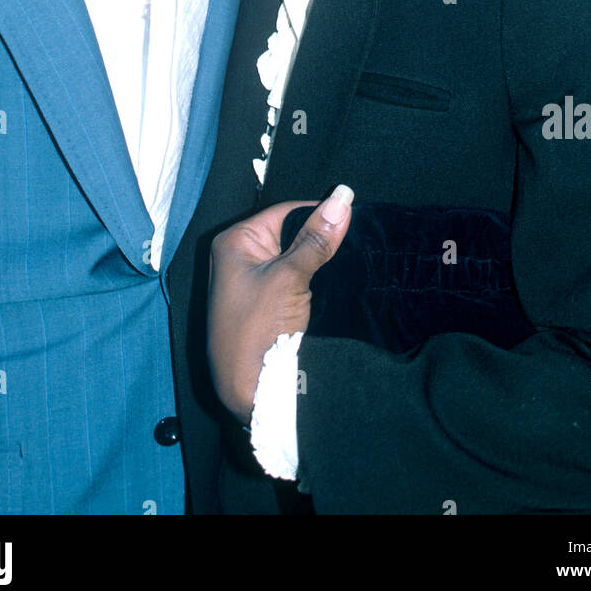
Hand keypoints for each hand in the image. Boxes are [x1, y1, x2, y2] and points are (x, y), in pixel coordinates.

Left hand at [207, 185, 352, 423]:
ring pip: (296, 257)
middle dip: (319, 237)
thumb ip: (316, 239)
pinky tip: (335, 281)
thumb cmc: (257, 331)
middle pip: (290, 233)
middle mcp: (241, 256)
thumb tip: (343, 198)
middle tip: (355, 241)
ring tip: (349, 260)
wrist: (248, 393)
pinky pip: (296, 278)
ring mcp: (254, 281)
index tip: (353, 218)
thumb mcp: (288, 279)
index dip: (318, 213)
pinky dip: (314, 279)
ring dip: (318, 260)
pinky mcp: (268, 302)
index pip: (285, 211)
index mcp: (236, 241)